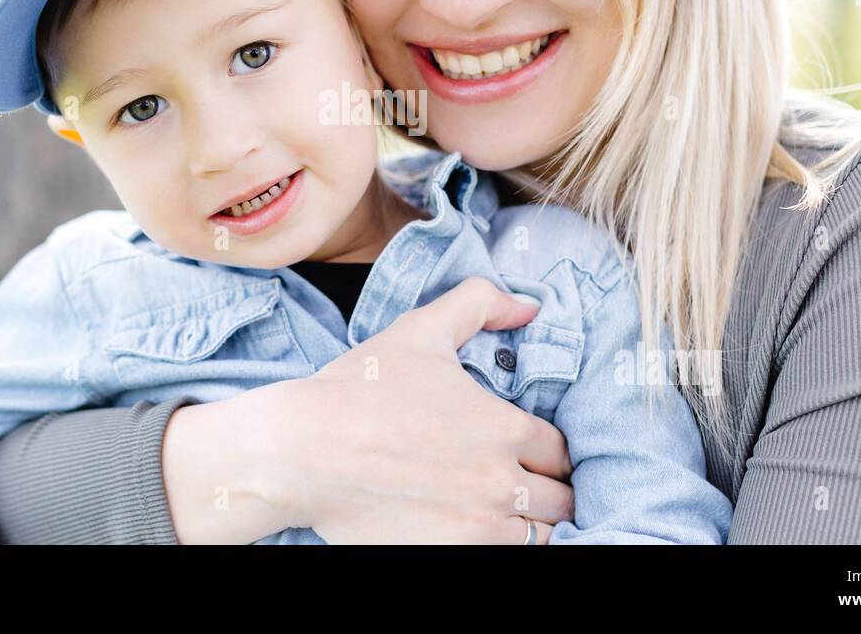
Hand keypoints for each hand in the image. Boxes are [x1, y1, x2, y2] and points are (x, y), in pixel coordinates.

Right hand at [263, 277, 574, 542]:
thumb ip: (480, 302)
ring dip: (530, 522)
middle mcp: (500, 482)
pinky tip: (479, 530)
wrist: (301, 452)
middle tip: (525, 483)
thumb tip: (527, 306)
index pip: (559, 450)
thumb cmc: (360, 388)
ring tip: (507, 512)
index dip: (548, 449)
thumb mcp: (421, 329)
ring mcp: (476, 527)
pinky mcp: (448, 556)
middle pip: (560, 499)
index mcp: (504, 427)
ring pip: (540, 537)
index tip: (532, 451)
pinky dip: (500, 545)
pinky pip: (504, 558)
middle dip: (546, 488)